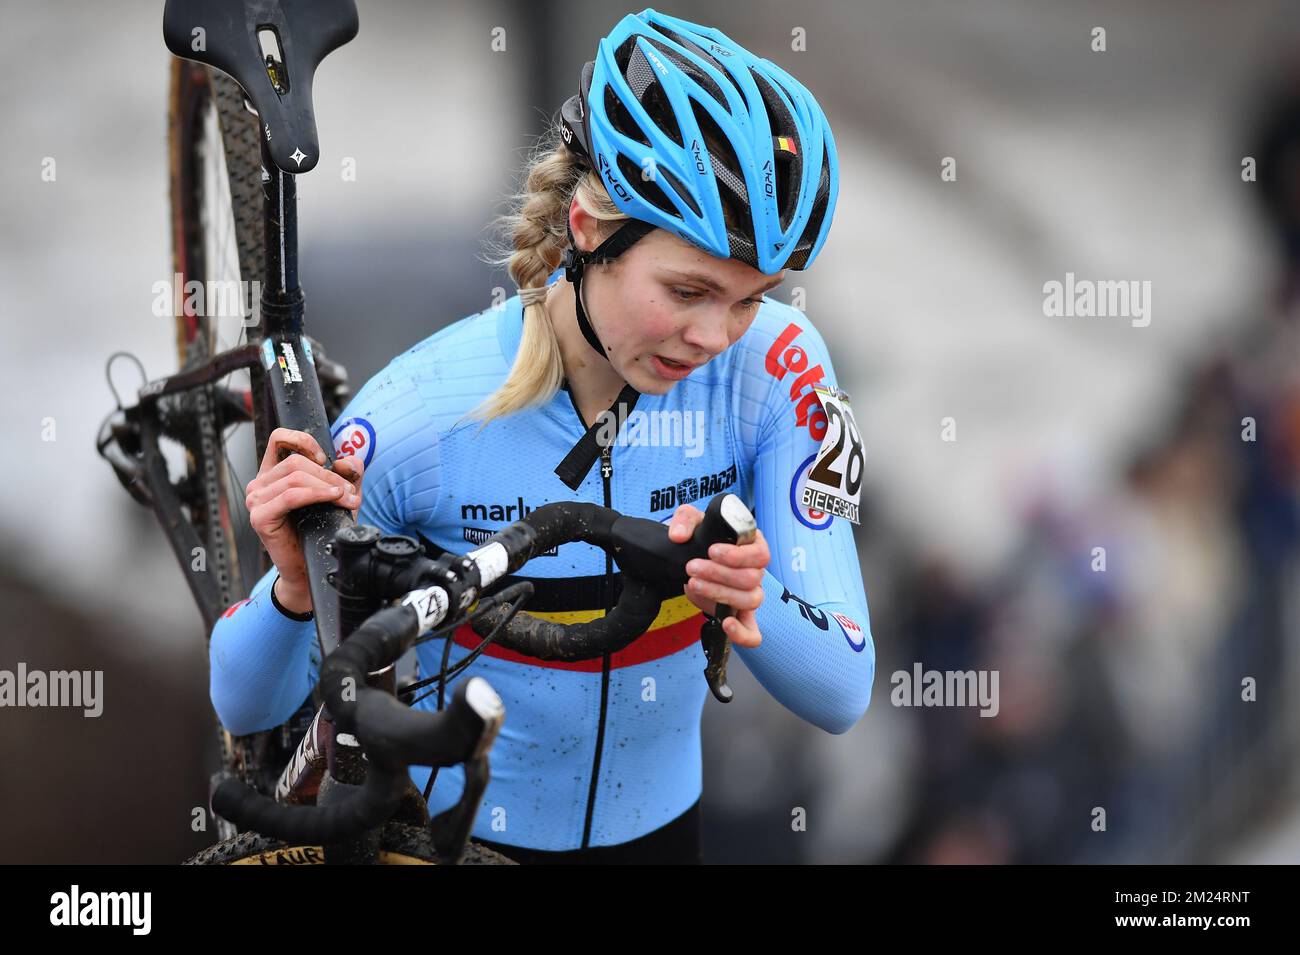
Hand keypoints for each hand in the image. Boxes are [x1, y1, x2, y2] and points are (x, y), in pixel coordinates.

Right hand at [245, 428, 363, 613]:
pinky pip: (291, 496)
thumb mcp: (339, 494)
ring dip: (327, 486)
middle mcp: (260, 483)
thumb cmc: (320, 529)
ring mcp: (255, 500)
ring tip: (347, 498)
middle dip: (329, 474)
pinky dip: (316, 494)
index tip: (325, 458)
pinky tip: (333, 499)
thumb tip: (350, 461)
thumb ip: (347, 474)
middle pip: (296, 461)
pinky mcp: (259, 516)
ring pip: (296, 477)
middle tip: (349, 491)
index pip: (279, 438)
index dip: (303, 440)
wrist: (310, 566)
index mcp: (272, 473)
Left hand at [667, 503, 768, 648]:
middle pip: (752, 578)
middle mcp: (756, 571)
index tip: (712, 551)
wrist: (689, 560)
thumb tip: (679, 536)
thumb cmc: (699, 537)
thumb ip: (685, 520)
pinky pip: (752, 632)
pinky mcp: (740, 616)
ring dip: (720, 593)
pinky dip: (743, 633)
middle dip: (719, 574)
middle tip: (692, 567)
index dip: (738, 555)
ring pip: (750, 600)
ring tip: (694, 583)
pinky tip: (726, 624)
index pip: (760, 553)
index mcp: (752, 546)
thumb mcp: (691, 521)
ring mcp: (749, 595)